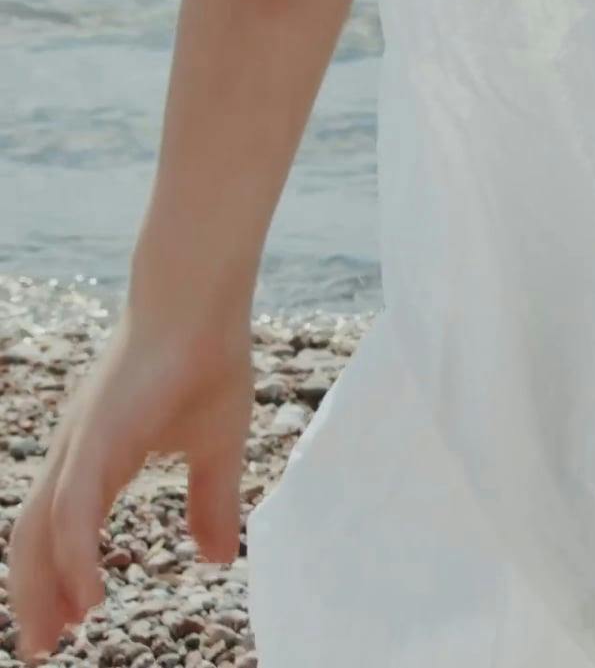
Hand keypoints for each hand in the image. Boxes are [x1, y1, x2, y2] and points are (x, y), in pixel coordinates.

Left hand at [8, 309, 251, 659]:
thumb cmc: (208, 360)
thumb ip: (212, 500)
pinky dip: (73, 557)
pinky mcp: (95, 438)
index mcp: (97, 457)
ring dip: (42, 588)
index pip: (61, 529)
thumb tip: (218, 558)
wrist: (201, 302)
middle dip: (34, 596)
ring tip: (53, 635)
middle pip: (34, 539)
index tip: (68, 622)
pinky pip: (73, 511)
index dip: (58, 577)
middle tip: (44, 646)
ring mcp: (78, 446)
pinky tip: (88, 595)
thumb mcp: (218, 445)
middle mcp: (74, 456)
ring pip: (41, 532)